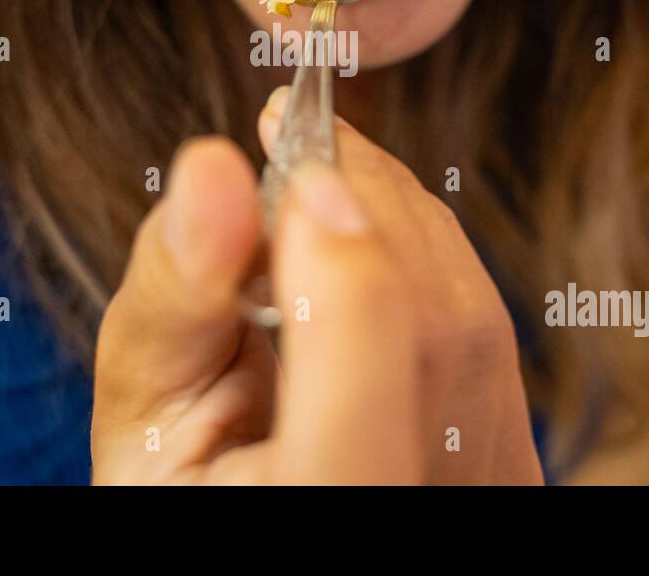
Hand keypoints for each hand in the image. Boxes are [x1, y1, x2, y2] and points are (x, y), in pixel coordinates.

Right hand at [89, 89, 543, 483]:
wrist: (264, 494)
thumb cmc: (184, 466)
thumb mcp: (141, 399)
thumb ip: (174, 294)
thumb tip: (213, 169)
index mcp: (305, 515)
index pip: (351, 445)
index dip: (342, 290)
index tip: (300, 180)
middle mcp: (412, 506)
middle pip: (432, 345)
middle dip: (367, 204)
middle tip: (293, 133)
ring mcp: (475, 489)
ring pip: (472, 323)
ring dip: (396, 214)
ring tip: (316, 168)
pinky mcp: (507, 462)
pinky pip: (488, 333)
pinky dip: (422, 251)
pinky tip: (361, 224)